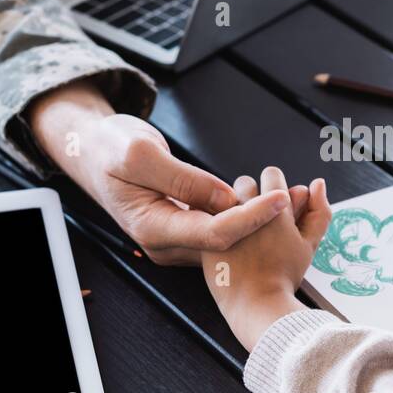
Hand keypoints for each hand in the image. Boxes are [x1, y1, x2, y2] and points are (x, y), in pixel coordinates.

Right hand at [29, 82, 289, 263]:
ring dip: (260, 220)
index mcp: (152, 228)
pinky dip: (248, 213)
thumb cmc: (111, 149)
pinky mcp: (187, 229)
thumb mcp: (142, 154)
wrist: (92, 152)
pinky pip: (223, 227)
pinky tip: (275, 197)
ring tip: (298, 196)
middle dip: (264, 223)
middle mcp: (167, 243)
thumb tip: (226, 197)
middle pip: (227, 241)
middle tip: (300, 198)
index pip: (213, 233)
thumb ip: (184, 179)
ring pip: (228, 237)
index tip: (279, 200)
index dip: (249, 219)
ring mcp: (177, 240)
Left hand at [202, 166, 331, 349]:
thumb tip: (317, 183)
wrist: (256, 303)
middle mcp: (246, 205)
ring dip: (231, 209)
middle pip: (245, 183)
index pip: (271, 174)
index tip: (276, 209)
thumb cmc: (284, 275)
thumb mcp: (310, 244)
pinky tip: (227, 244)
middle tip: (259, 223)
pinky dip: (214, 224)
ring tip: (241, 233)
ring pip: (224, 199)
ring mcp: (222, 218)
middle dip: (252, 198)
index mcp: (274, 203)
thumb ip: (319, 211)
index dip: (276, 191)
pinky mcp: (204, 234)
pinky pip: (206, 218)